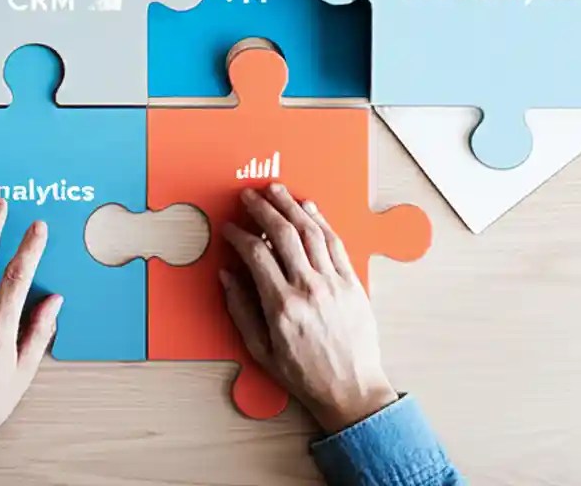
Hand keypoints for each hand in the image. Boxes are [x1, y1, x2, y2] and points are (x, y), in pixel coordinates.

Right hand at [220, 184, 397, 432]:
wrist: (351, 389)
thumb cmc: (305, 374)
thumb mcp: (261, 350)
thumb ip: (241, 309)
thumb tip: (227, 275)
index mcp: (281, 306)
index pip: (256, 255)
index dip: (239, 236)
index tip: (230, 228)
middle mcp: (308, 289)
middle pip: (283, 234)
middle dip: (263, 209)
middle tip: (250, 196)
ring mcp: (334, 283)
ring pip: (310, 232)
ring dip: (291, 206)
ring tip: (277, 191)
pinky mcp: (353, 283)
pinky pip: (335, 243)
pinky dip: (321, 221)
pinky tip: (309, 208)